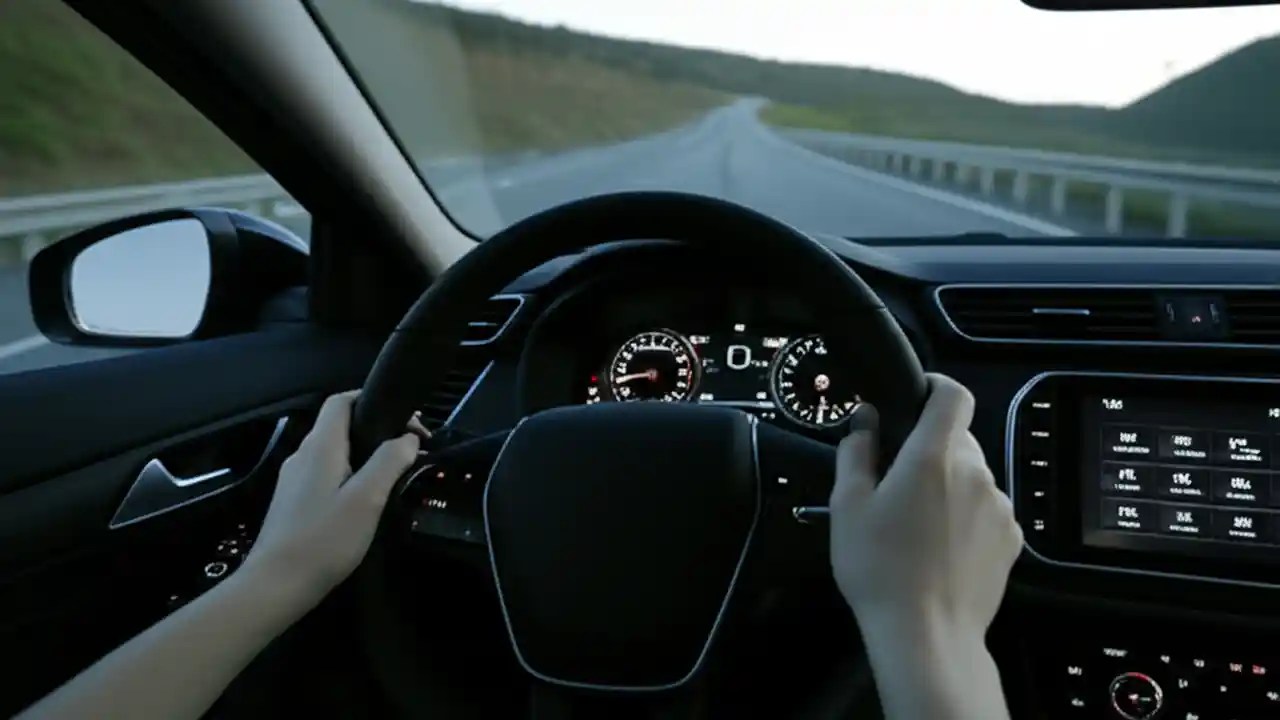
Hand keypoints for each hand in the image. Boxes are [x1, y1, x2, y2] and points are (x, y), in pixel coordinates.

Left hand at [244, 391, 420, 602]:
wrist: (276, 584)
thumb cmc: (325, 538)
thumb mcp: (367, 499)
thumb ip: (389, 462)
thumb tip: (408, 438)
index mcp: (320, 446)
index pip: (340, 401)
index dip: (370, 398)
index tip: (405, 418)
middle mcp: (303, 455)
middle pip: (339, 426)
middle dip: (375, 430)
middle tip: (408, 450)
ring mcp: (294, 480)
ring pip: (334, 453)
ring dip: (363, 455)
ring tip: (392, 475)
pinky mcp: (293, 502)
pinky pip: (325, 475)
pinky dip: (349, 475)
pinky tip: (364, 500)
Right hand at [829, 374, 1021, 638]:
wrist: (928, 635)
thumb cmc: (879, 569)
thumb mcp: (847, 507)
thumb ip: (856, 452)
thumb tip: (866, 420)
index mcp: (933, 456)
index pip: (953, 395)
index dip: (936, 388)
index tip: (917, 397)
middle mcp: (975, 473)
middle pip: (958, 439)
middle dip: (930, 450)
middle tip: (896, 483)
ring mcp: (999, 506)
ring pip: (972, 476)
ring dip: (949, 485)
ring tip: (918, 524)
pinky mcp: (1012, 538)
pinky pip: (987, 509)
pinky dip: (967, 515)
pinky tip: (942, 547)